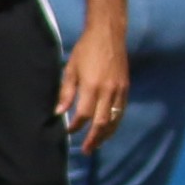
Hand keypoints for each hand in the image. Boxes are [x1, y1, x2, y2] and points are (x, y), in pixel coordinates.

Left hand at [58, 15, 127, 143]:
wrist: (108, 34)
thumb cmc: (85, 49)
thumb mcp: (71, 68)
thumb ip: (66, 92)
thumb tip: (59, 112)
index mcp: (92, 86)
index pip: (84, 114)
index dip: (76, 126)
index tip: (69, 130)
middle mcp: (108, 91)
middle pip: (102, 122)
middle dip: (93, 138)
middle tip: (86, 149)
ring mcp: (119, 90)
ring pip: (114, 119)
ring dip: (105, 135)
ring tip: (97, 145)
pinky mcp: (126, 88)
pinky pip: (121, 111)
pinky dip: (115, 123)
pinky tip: (108, 129)